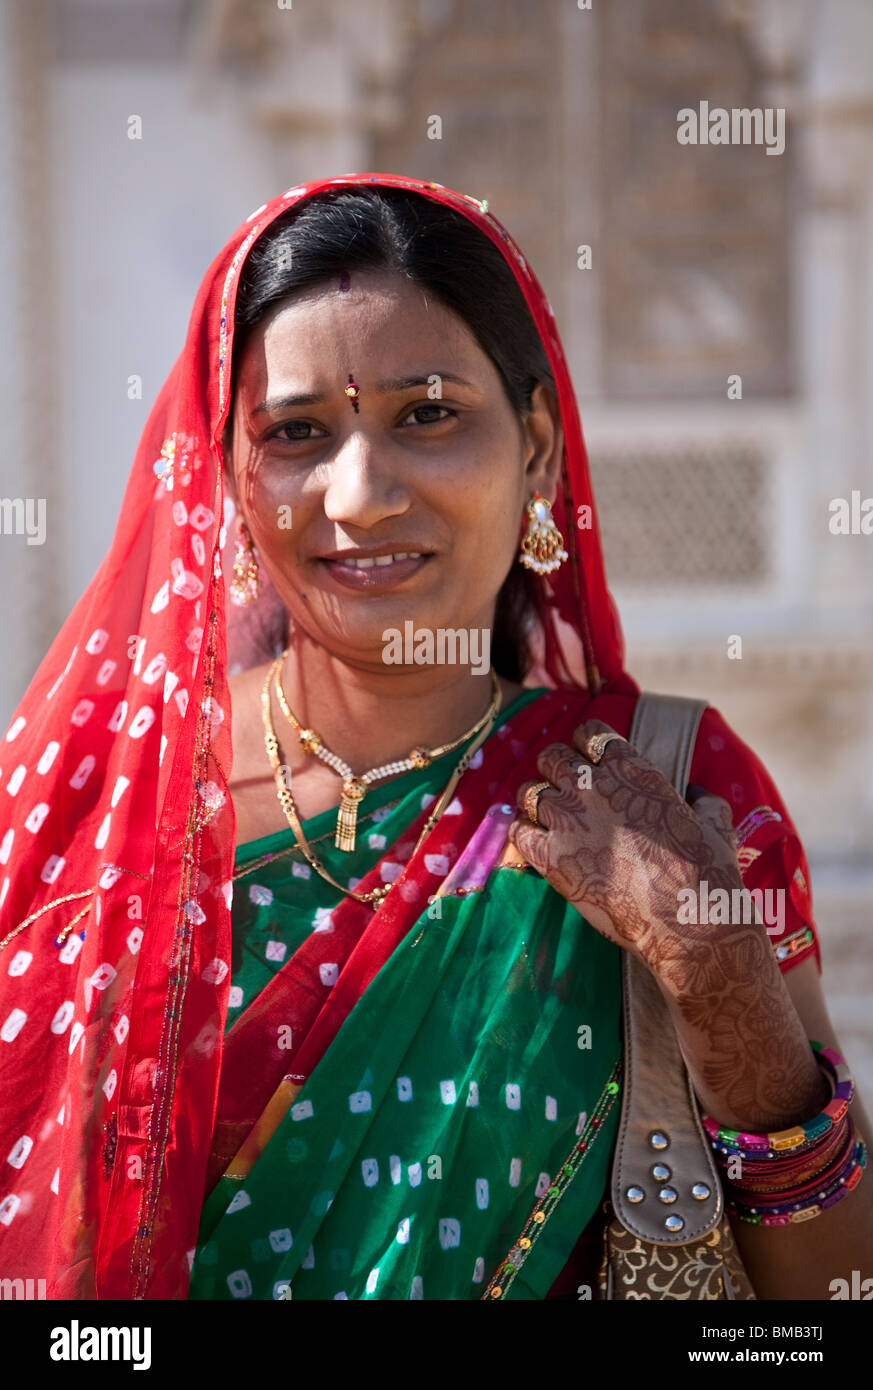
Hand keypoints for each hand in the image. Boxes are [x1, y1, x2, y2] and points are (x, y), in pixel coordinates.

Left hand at [509, 719, 741, 975]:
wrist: (687, 920)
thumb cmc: (706, 872)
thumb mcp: (716, 823)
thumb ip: (702, 801)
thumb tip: (697, 795)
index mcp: (632, 769)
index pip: (590, 733)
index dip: (586, 744)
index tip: (587, 759)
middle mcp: (593, 786)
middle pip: (552, 757)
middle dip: (555, 769)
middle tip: (563, 789)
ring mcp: (568, 821)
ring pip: (529, 791)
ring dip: (536, 801)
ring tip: (546, 817)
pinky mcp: (551, 858)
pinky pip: (518, 831)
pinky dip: (523, 832)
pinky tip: (535, 842)